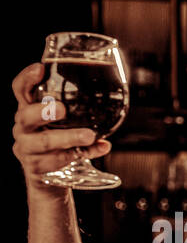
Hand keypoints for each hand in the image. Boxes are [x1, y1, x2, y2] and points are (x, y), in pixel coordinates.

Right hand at [11, 63, 110, 195]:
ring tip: (89, 135)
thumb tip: (109, 91)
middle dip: (43, 112)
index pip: (20, 90)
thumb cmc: (56, 138)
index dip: (27, 79)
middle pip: (25, 117)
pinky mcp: (37, 166)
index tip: (40, 68)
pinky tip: (99, 148)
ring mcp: (27, 147)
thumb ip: (74, 107)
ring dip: (68, 137)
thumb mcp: (60, 120)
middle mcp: (23, 127)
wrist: (47, 174)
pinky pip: (60, 160)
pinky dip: (83, 154)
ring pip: (44, 142)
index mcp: (27, 109)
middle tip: (61, 109)